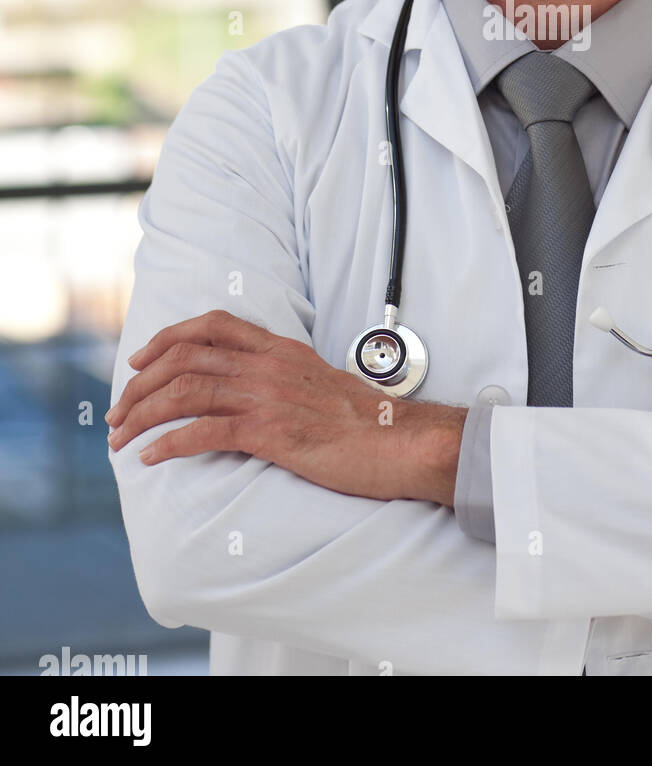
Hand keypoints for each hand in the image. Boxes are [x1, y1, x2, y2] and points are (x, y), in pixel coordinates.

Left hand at [105, 310, 464, 503]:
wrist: (401, 441)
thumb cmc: (367, 421)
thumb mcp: (321, 383)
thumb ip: (286, 377)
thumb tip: (256, 390)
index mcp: (281, 349)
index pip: (213, 325)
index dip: (168, 338)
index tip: (141, 360)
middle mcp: (269, 365)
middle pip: (186, 357)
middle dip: (141, 384)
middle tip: (118, 411)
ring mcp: (269, 396)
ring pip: (186, 392)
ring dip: (143, 415)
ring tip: (122, 437)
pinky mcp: (271, 432)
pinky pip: (204, 432)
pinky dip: (169, 443)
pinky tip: (151, 456)